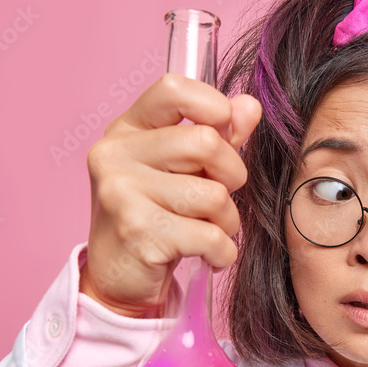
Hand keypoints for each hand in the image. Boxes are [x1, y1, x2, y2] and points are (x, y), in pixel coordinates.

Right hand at [79, 73, 262, 317]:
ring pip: (213, 195)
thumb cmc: (156, 216)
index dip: (213, 106)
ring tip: (210, 231)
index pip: (173, 89)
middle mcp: (116, 155)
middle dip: (231, 176)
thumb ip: (218, 137)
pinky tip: (208, 256)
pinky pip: (210, 236)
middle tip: (220, 199)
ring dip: (226, 221)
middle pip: (205, 143)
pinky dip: (222, 252)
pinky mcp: (138, 232)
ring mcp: (121, 193)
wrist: (120, 278)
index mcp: (126, 129)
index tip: (224, 133)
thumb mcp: (182, 170)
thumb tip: (251, 106)